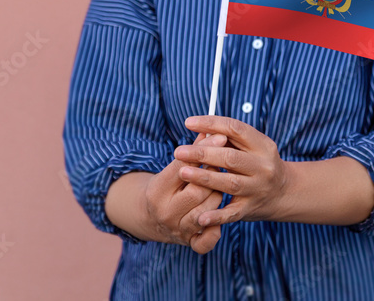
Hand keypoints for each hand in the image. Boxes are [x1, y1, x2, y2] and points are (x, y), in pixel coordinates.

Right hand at [142, 133, 227, 253]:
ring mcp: (178, 230)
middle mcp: (165, 212)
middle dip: (212, 175)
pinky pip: (206, 240)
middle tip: (222, 166)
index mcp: (157, 189)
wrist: (151, 218)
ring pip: (206, 212)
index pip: (183, 166)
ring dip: (218, 197)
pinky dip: (215, 229)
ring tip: (220, 187)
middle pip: (197, 191)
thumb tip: (211, 130)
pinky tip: (220, 215)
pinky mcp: (189, 243)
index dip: (204, 150)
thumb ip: (193, 150)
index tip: (222, 136)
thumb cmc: (169, 185)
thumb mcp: (173, 167)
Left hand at [175, 116, 288, 228]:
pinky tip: (200, 217)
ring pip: (230, 183)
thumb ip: (228, 139)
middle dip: (203, 153)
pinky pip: (231, 213)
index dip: (211, 124)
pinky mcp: (250, 208)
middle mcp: (263, 167)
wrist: (283, 192)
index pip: (236, 129)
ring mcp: (258, 189)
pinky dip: (216, 216)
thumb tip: (200, 130)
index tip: (188, 123)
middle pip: (231, 158)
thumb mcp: (251, 147)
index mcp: (263, 146)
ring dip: (205, 177)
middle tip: (179, 151)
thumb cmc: (258, 164)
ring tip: (182, 172)